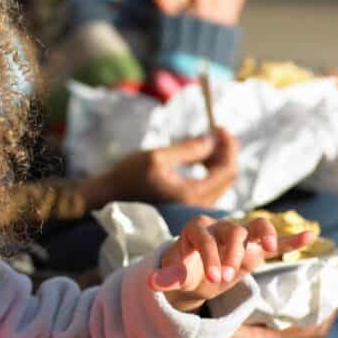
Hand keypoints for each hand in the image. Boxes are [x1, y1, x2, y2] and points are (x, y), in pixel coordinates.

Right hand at [91, 128, 238, 208]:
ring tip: (202, 144)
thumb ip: (188, 149)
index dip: (228, 147)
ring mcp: (193, 210)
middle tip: (214, 132)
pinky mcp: (186, 209)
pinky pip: (209, 188)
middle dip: (224, 152)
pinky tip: (197, 160)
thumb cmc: (128, 177)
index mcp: (191, 195)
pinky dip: (208, 172)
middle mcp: (197, 206)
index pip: (226, 170)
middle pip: (227, 177)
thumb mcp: (157, 157)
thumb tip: (213, 139)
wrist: (109, 198)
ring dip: (216, 161)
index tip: (220, 128)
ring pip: (219, 183)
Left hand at [150, 215, 314, 312]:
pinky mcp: (257, 247)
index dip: (211, 255)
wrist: (199, 271)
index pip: (206, 237)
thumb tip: (151, 283)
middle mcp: (220, 227)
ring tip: (266, 246)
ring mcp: (241, 235)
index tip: (214, 277)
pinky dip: (290, 239)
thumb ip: (169, 277)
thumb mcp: (178, 275)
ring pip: (255, 225)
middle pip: (232, 231)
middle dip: (232, 254)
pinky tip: (309, 237)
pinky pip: (276, 239)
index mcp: (197, 229)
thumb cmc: (188, 269)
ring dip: (263, 234)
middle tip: (225, 278)